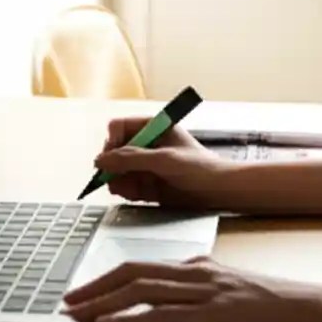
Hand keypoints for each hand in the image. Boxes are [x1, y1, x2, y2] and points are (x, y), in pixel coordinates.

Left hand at [62, 256, 321, 321]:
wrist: (308, 310)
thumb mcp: (230, 290)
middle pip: (132, 272)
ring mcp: (203, 291)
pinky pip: (160, 314)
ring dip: (102, 302)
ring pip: (140, 290)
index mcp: (197, 265)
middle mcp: (195, 272)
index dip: (108, 279)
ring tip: (77, 314)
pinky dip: (128, 318)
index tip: (84, 293)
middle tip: (68, 301)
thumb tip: (172, 305)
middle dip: (95, 287)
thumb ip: (200, 292)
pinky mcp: (212, 314)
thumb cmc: (273, 306)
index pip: (142, 267)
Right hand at [97, 117, 230, 207]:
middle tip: (115, 179)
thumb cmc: (199, 168)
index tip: (112, 159)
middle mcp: (147, 144)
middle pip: (114, 151)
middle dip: (113, 166)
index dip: (112, 142)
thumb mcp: (163, 160)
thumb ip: (131, 159)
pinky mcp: (149, 184)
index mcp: (153, 127)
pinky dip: (127, 191)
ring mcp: (147, 165)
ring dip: (118, 181)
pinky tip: (135, 195)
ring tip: (127, 189)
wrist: (220, 191)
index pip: (118, 128)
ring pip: (118, 171)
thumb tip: (100, 160)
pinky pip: (127, 186)